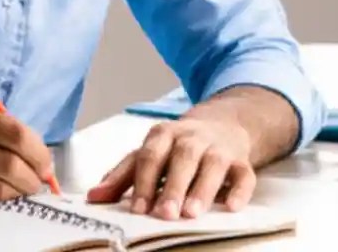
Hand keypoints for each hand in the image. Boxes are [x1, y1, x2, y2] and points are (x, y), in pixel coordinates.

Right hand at [0, 99, 54, 208]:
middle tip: (41, 182)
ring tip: (27, 190)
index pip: (14, 131)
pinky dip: (1, 199)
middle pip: (10, 160)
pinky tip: (6, 196)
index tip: (46, 162)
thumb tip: (39, 153)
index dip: (38, 150)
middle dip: (34, 175)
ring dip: (20, 191)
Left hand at [85, 118, 255, 219]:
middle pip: (183, 158)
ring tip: (192, 214)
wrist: (224, 123)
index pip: (151, 155)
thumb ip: (122, 176)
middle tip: (165, 214)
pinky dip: (240, 190)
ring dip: (203, 189)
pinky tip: (231, 206)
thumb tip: (93, 198)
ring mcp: (219, 148)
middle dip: (173, 186)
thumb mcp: (149, 153)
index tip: (137, 208)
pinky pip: (244, 174)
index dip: (144, 181)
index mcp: (164, 135)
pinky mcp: (241, 161)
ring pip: (213, 165)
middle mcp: (192, 138)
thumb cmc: (179, 146)